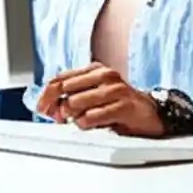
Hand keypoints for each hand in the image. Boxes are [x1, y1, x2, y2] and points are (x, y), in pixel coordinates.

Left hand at [35, 63, 164, 137]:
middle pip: (65, 89)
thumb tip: (48, 107)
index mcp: (95, 69)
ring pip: (75, 103)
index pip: (60, 77)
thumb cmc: (119, 104)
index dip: (46, 94)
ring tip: (83, 120)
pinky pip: (91, 117)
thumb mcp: (94, 94)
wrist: (150, 113)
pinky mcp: (122, 106)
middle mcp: (105, 75)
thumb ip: (72, 96)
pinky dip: (86, 123)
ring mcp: (115, 89)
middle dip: (58, 107)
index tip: (41, 108)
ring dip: (73, 117)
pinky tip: (93, 124)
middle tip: (61, 119)